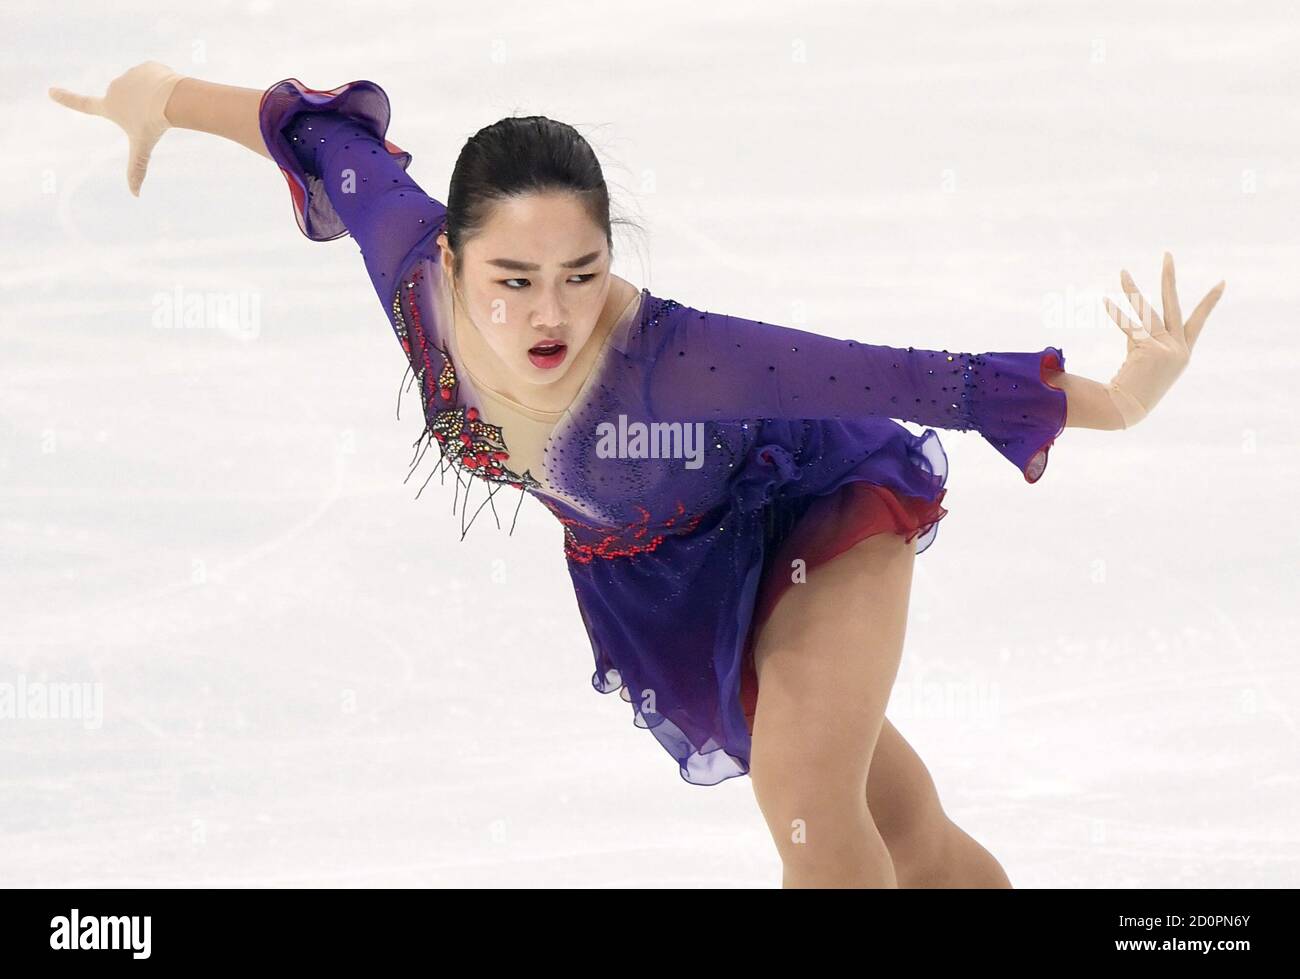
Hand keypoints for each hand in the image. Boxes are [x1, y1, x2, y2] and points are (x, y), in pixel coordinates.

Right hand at [48, 61, 185, 196]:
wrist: (171, 99)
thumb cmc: (154, 125)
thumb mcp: (142, 148)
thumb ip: (136, 169)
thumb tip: (135, 195)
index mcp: (109, 106)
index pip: (83, 105)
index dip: (67, 99)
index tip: (51, 91)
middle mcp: (115, 87)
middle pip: (132, 101)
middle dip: (141, 107)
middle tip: (151, 113)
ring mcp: (130, 74)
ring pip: (147, 90)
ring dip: (154, 97)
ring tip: (160, 102)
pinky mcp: (146, 66)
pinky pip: (159, 79)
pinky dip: (164, 86)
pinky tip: (167, 91)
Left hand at [1101, 252, 1224, 427]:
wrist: (1128, 409)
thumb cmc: (1133, 387)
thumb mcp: (1144, 358)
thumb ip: (1142, 334)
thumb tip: (1127, 310)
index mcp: (1182, 351)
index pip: (1197, 321)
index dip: (1209, 302)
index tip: (1222, 282)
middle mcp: (1178, 348)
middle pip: (1173, 305)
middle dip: (1169, 278)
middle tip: (1167, 254)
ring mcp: (1166, 348)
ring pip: (1146, 311)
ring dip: (1132, 290)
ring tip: (1122, 271)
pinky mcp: (1150, 349)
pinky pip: (1130, 326)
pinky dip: (1116, 314)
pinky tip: (1106, 301)